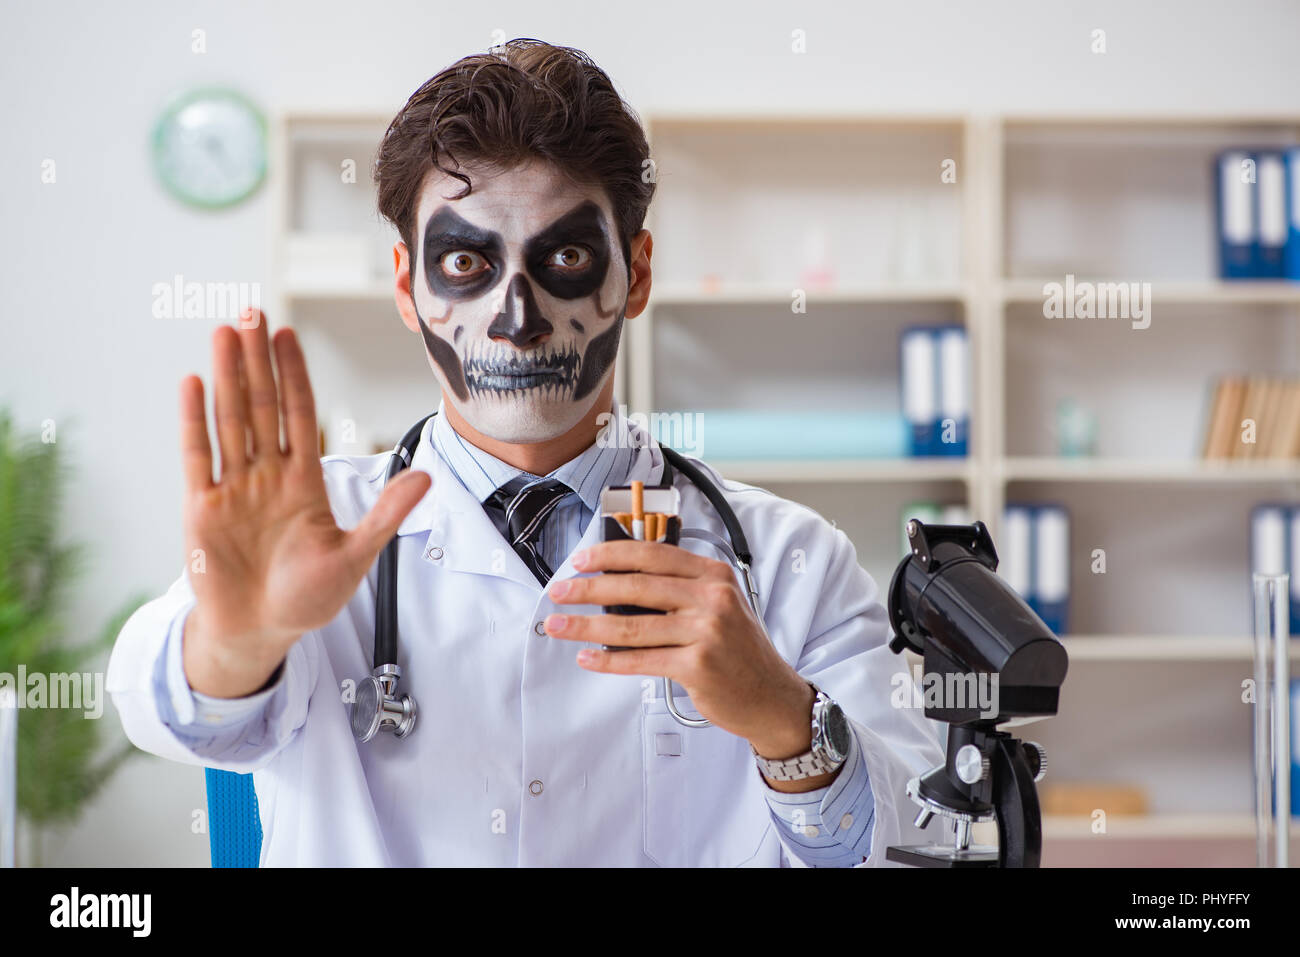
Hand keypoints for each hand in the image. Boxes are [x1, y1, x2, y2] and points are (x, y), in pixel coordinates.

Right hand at [179, 308, 430, 697]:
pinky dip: (194, 420)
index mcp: (304, 481)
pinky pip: (197, 455)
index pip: (299, 415)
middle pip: (261, 406)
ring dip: (227, 376)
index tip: (288, 336)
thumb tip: (427, 478)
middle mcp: (267, 475)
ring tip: (224, 332)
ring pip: (230, 420)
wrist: (260, 633)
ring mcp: (233, 487)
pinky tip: (193, 383)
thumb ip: (386, 514)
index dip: (294, 374)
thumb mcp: (356, 555)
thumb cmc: (308, 597)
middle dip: (257, 360)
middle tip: (251, 313)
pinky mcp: (201, 507)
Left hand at [543, 540, 813, 759]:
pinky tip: (587, 657)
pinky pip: (641, 661)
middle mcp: (712, 598)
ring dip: (587, 627)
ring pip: (631, 627)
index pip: (653, 555)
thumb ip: (679, 590)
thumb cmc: (739, 650)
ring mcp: (706, 632)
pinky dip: (609, 661)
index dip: (612, 554)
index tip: (580, 560)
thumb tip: (618, 584)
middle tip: (558, 592)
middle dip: (589, 589)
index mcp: (714, 575)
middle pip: (636, 587)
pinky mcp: (698, 666)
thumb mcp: (719, 605)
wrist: (772, 696)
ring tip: (558, 626)